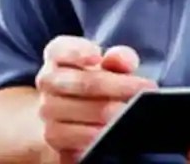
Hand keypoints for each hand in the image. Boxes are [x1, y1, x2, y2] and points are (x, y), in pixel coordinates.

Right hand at [35, 36, 156, 160]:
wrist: (71, 112)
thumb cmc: (96, 80)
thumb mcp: (109, 64)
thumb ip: (119, 57)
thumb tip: (123, 60)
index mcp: (57, 55)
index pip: (62, 49)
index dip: (79, 52)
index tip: (98, 56)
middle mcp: (47, 80)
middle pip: (83, 83)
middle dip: (117, 86)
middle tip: (142, 91)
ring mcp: (47, 110)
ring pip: (79, 113)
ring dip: (109, 115)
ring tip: (132, 113)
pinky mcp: (53, 137)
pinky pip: (74, 141)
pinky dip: (97, 138)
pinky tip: (114, 135)